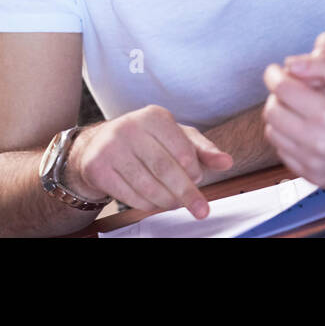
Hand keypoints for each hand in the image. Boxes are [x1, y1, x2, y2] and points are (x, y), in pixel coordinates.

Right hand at [64, 105, 233, 219]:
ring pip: (148, 187)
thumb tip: (227, 162)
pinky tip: (153, 200)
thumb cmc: (145, 140)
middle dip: (187, 194)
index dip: (194, 171)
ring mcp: (111, 147)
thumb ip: (203, 150)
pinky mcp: (98, 168)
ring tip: (174, 202)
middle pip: (166, 170)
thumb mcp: (176, 138)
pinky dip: (147, 205)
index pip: (183, 151)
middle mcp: (130, 127)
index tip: (198, 179)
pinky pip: (130, 197)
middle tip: (201, 209)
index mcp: (154, 116)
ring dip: (167, 201)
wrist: (99, 144)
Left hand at [262, 50, 324, 188]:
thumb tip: (289, 64)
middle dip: (276, 95)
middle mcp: (319, 144)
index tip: (275, 69)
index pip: (283, 90)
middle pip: (273, 113)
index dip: (274, 75)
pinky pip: (284, 153)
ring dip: (280, 116)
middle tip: (287, 87)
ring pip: (274, 134)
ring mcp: (315, 165)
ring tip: (296, 106)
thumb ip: (324, 63)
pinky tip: (304, 126)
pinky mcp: (315, 177)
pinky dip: (287, 137)